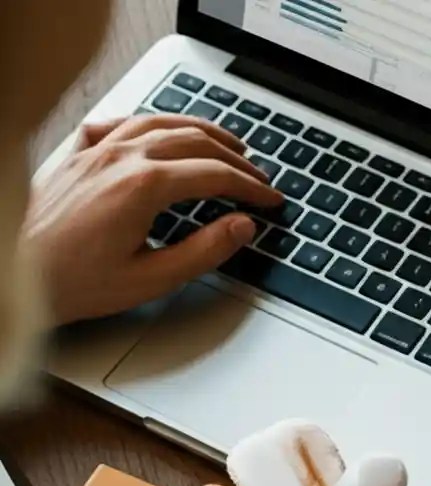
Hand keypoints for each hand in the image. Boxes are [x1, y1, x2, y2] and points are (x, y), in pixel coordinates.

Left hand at [21, 114, 282, 324]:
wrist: (14, 273)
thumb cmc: (71, 282)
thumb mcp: (151, 278)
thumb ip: (204, 250)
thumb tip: (241, 227)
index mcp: (144, 187)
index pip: (216, 175)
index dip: (252, 188)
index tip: (270, 200)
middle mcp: (122, 158)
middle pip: (196, 141)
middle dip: (236, 159)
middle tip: (257, 178)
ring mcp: (97, 151)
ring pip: (161, 122)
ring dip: (201, 130)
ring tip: (226, 143)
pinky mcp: (77, 155)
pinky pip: (121, 123)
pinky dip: (150, 123)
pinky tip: (158, 131)